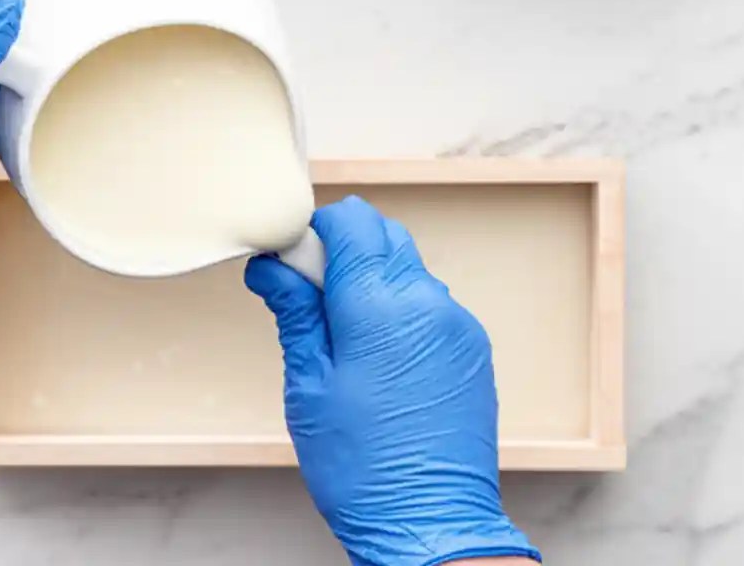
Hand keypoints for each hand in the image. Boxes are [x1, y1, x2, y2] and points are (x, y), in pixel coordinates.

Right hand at [246, 197, 539, 564]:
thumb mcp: (308, 385)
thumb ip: (295, 311)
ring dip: (371, 280)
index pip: (352, 220)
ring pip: (408, 267)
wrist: (429, 523)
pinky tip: (378, 357)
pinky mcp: (471, 348)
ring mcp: (458, 324)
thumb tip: (272, 265)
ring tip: (343, 338)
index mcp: (382, 306)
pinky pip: (430, 303)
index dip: (314, 231)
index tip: (290, 262)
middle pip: (383, 234)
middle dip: (342, 250)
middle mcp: (429, 303)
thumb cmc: (361, 466)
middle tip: (310, 300)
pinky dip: (399, 309)